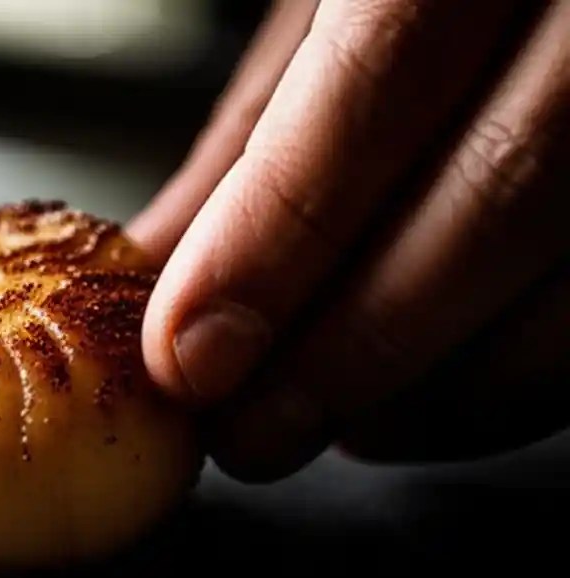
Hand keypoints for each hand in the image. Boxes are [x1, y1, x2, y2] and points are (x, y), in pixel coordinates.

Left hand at [130, 0, 569, 479]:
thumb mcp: (331, 4)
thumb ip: (265, 128)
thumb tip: (160, 267)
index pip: (382, 77)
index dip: (280, 232)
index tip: (190, 351)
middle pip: (503, 186)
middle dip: (358, 340)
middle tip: (251, 428)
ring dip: (450, 382)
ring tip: (335, 424)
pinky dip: (525, 373)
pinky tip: (443, 395)